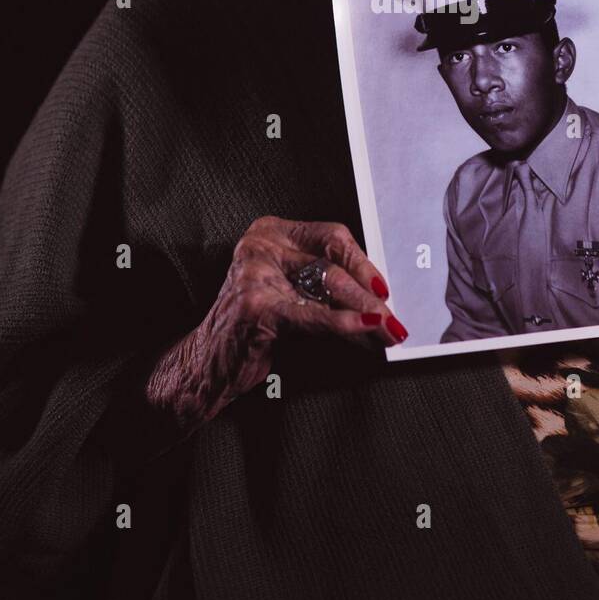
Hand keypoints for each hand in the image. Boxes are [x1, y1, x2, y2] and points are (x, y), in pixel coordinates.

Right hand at [146, 217, 404, 430]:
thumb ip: (326, 286)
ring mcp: (255, 273)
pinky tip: (365, 329)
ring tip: (386, 331)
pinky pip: (312, 314)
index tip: (384, 288)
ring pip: (327, 288)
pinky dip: (344, 324)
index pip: (332, 236)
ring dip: (365, 314)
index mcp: (271, 233)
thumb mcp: (292, 294)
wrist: (206, 366)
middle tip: (392, 318)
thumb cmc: (251, 331)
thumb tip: (378, 297)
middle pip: (332, 264)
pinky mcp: (256, 305)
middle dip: (369, 295)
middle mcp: (260, 246)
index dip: (363, 262)